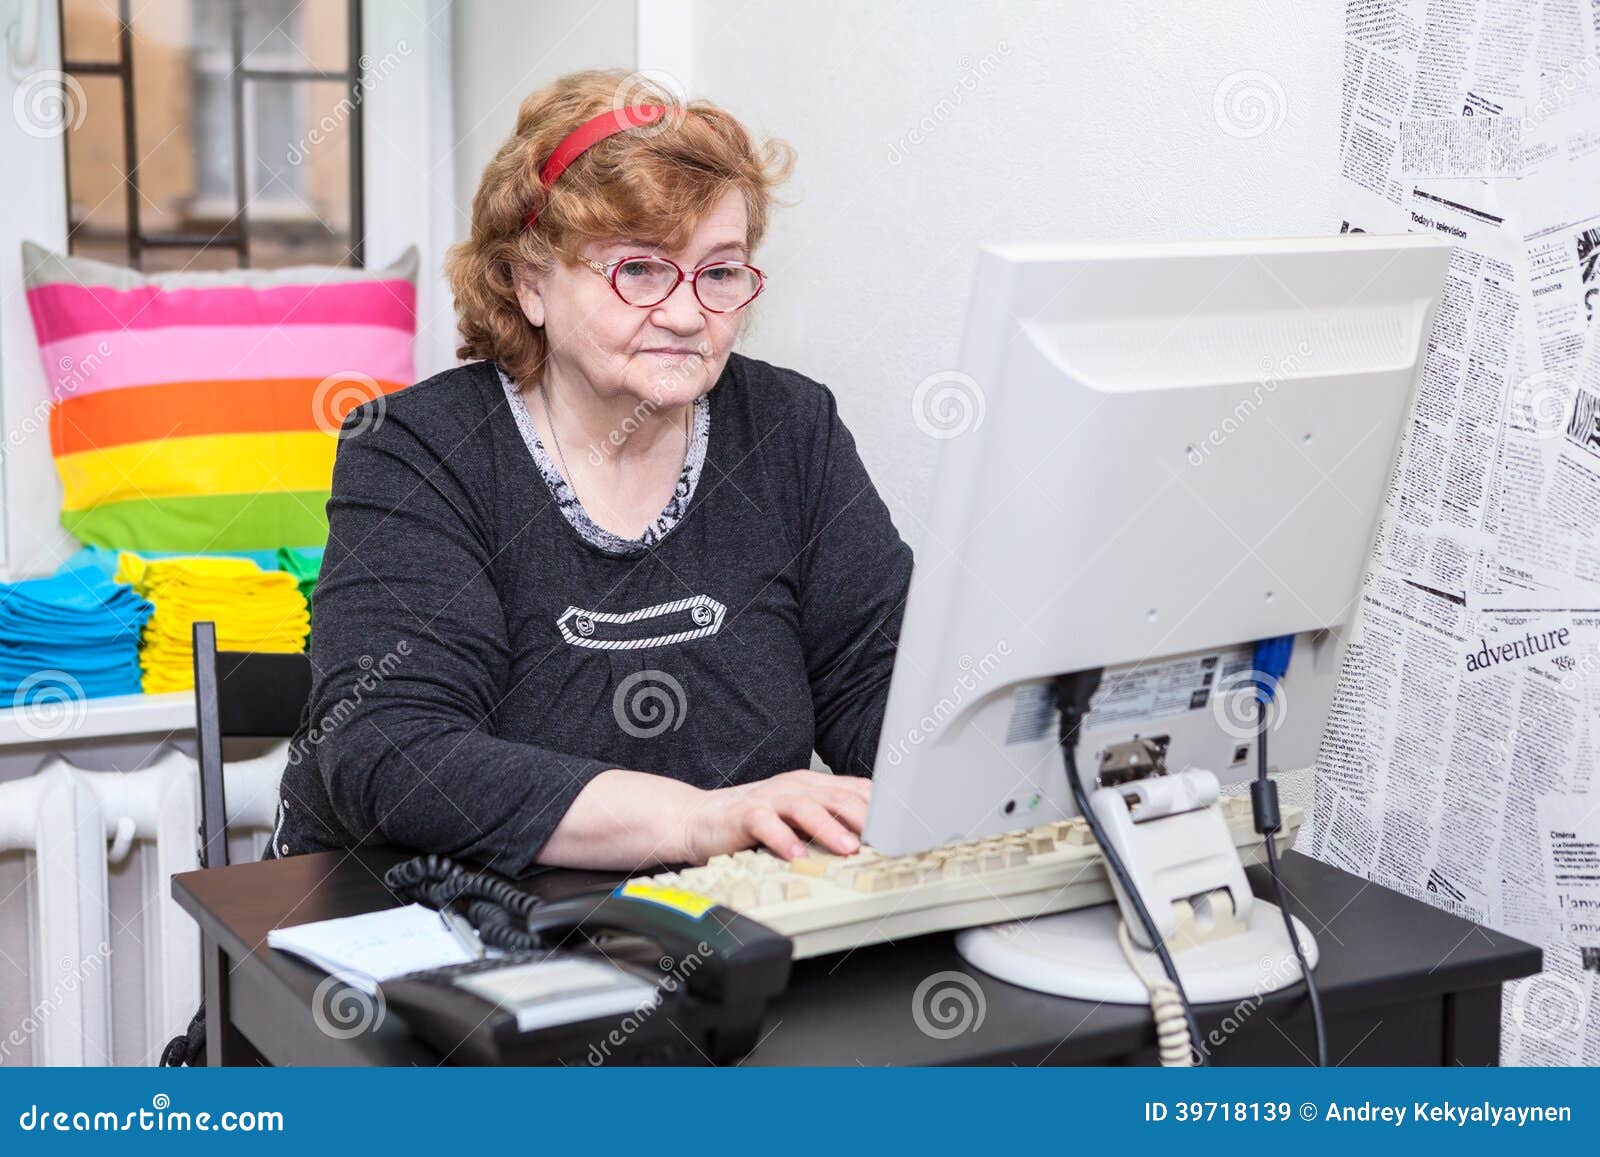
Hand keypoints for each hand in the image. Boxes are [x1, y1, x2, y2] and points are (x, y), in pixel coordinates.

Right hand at [678, 770, 871, 863]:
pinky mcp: (743, 814)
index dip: (881, 807)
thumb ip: (830, 820)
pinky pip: (765, 823)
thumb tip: (873, 839)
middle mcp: (793, 787)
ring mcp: (768, 798)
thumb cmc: (753, 822)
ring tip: (848, 848)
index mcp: (811, 785)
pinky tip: (796, 854)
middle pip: (835, 795)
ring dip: (829, 827)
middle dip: (863, 817)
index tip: (903, 828)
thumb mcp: (798, 817)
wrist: (699, 820)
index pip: (854, 789)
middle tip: (885, 839)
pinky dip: (782, 838)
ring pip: (804, 807)